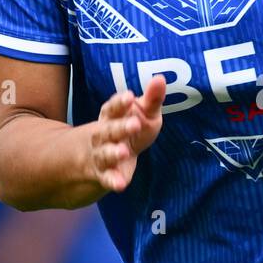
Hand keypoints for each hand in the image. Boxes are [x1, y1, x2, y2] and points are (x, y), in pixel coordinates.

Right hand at [87, 78, 165, 192]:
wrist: (111, 156)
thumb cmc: (131, 127)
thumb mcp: (143, 112)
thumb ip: (152, 99)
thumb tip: (160, 78)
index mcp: (111, 115)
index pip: (113, 107)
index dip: (120, 102)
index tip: (130, 97)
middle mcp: (103, 134)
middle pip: (108, 130)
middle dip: (120, 127)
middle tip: (135, 124)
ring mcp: (102, 154)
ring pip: (104, 153)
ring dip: (113, 153)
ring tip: (123, 152)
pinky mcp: (106, 173)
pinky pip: (107, 178)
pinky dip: (112, 181)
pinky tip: (120, 184)